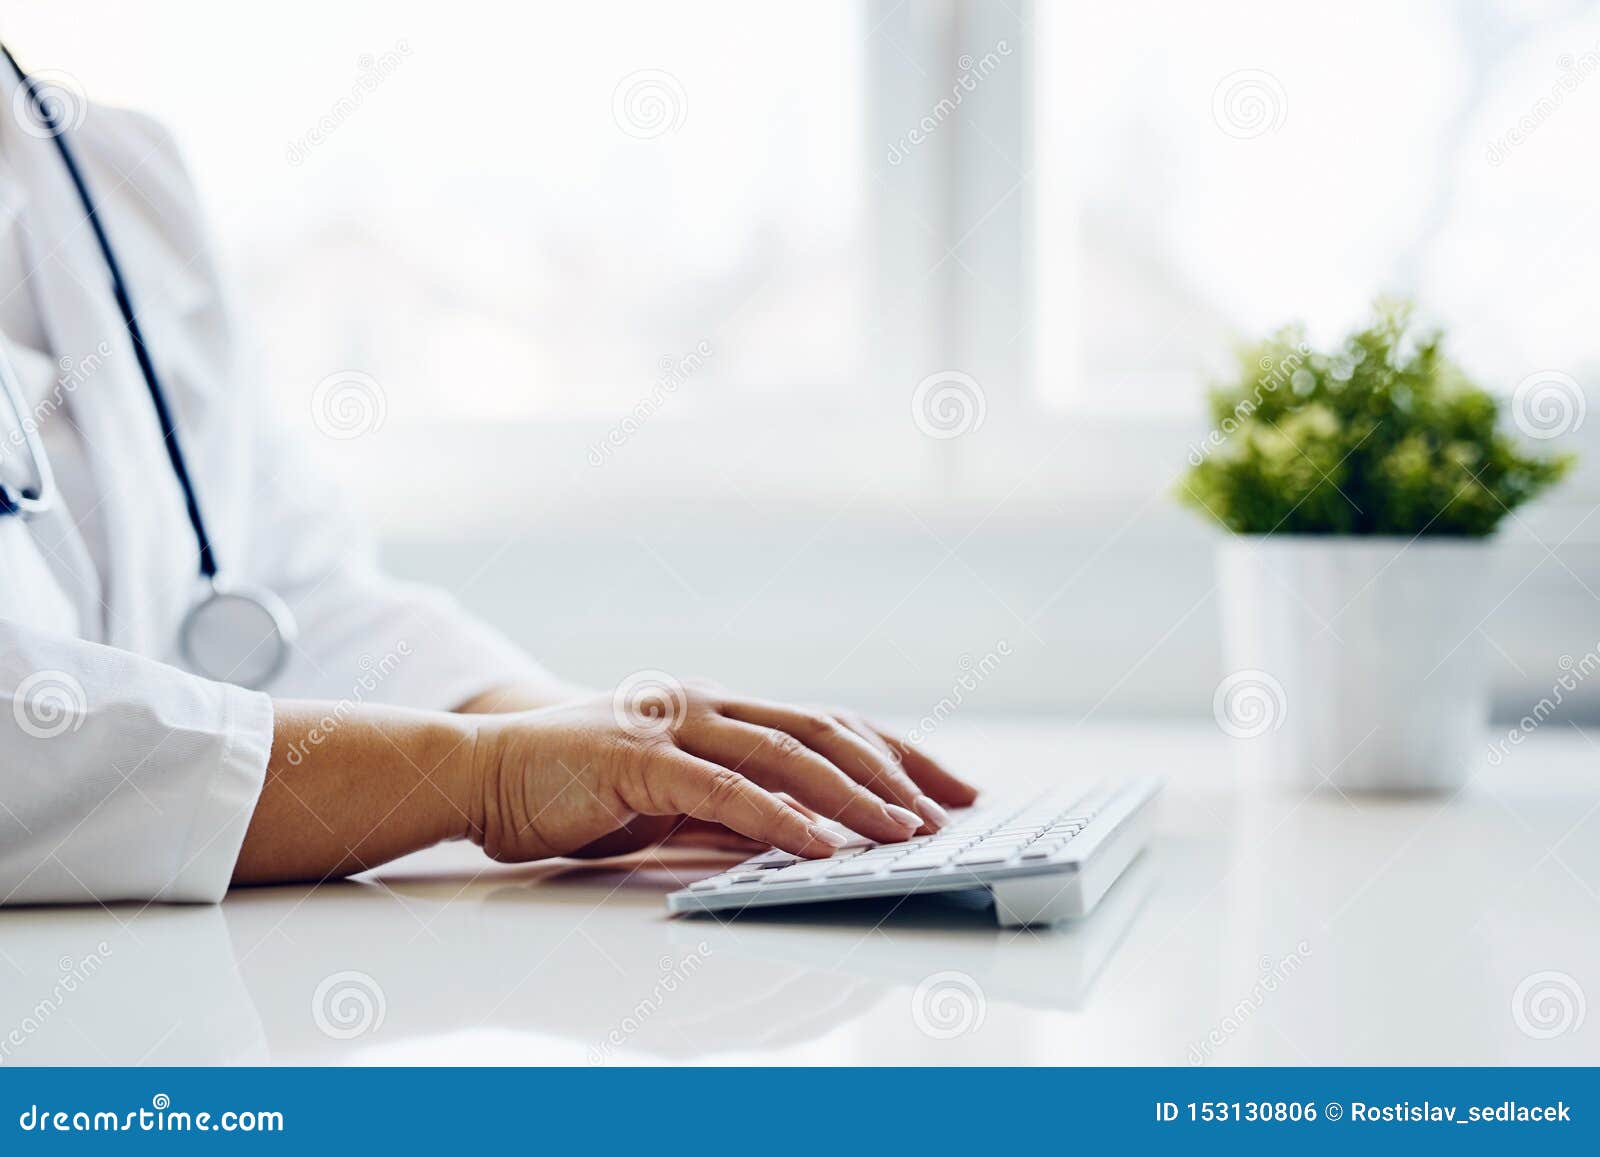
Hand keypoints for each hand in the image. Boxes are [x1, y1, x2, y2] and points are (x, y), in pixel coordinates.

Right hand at [466, 683, 977, 862]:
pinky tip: (822, 845)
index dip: (896, 754)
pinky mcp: (640, 758)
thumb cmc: (578, 789)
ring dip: (854, 797)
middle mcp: (708, 703)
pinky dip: (780, 818)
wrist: (482, 771)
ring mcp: (675, 724)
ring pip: (787, 755)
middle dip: (894, 774)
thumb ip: (738, 806)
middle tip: (947, 813)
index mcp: (722, 707)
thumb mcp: (676, 799)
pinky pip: (726, 789)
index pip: (829, 725)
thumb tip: (812, 836)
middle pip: (825, 731)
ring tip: (903, 832)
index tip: (949, 788)